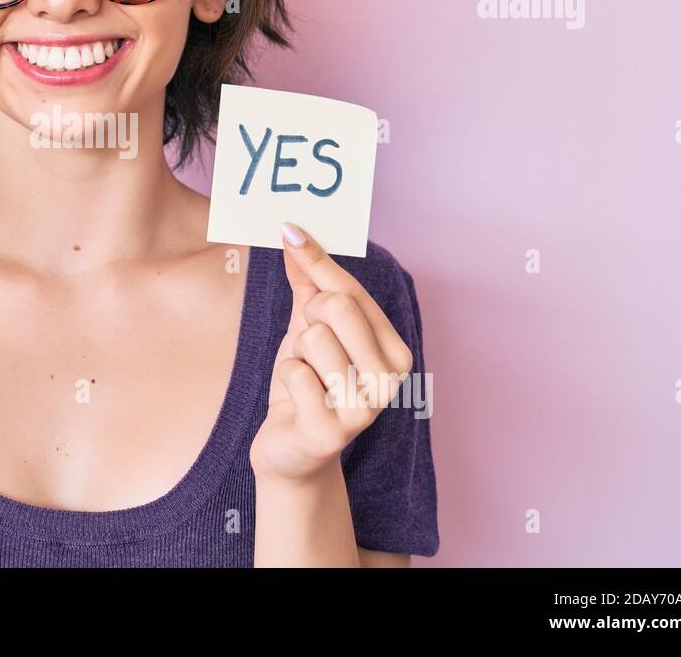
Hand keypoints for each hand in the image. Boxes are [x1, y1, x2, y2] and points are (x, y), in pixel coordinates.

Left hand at [249, 222, 414, 483]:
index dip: (318, 259)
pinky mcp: (333, 432)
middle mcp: (391, 379)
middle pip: (338, 306)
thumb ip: (309, 286)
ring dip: (296, 355)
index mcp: (394, 350)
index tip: (290, 229)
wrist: (290, 452)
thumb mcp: (308, 332)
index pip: (352, 290)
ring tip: (305, 380)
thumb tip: (295, 235)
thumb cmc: (306, 387)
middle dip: (308, 318)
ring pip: (312, 337)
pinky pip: (294, 373)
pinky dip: (286, 381)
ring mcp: (365, 408)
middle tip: (307, 346)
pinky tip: (297, 403)